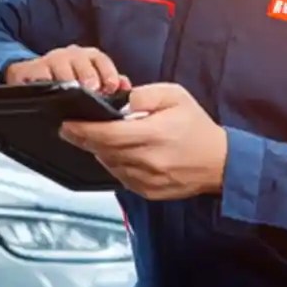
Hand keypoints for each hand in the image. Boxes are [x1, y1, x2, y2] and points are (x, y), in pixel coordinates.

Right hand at [4, 45, 130, 93]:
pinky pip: (38, 72)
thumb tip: (125, 87)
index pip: (101, 60)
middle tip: (92, 90)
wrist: (33, 80)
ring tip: (72, 92)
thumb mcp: (91, 84)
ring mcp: (49, 60)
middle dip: (88, 75)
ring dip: (68, 78)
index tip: (111, 87)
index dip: (108, 73)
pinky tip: (50, 92)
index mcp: (88, 57)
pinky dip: (44, 81)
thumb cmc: (70, 84)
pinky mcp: (30, 69)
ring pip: (60, 65)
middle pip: (81, 60)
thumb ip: (110, 85)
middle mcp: (70, 55)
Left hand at [58, 83, 226, 200]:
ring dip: (101, 151)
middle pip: (102, 150)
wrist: (219, 163)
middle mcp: (148, 160)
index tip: (67, 124)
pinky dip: (115, 163)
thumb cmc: (197, 127)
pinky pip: (120, 176)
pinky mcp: (146, 191)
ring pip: (109, 164)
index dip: (83, 130)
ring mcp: (146, 179)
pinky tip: (122, 152)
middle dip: (84, 139)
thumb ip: (145, 94)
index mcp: (154, 134)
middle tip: (72, 128)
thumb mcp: (175, 96)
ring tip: (103, 137)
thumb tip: (121, 102)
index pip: (107, 134)